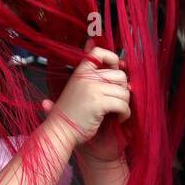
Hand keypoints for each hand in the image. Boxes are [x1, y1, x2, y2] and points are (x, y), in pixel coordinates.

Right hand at [41, 40, 129, 159]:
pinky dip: (124, 114)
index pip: (99, 53)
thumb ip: (95, 76)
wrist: (60, 131)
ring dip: (124, 105)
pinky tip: (117, 119)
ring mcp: (92, 89)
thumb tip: (122, 63)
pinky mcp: (98, 103)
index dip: (113, 60)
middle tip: (115, 101)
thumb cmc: (71, 113)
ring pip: (124, 92)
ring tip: (116, 113)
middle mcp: (86, 78)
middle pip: (120, 75)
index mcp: (80, 72)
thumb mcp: (78, 88)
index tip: (116, 72)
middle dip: (123, 90)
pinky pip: (123, 105)